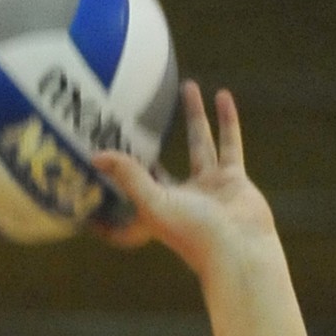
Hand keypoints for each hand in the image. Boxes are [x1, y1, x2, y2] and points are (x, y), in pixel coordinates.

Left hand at [92, 84, 278, 294]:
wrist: (239, 250)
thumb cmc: (193, 235)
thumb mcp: (154, 203)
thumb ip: (129, 177)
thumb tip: (96, 156)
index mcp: (157, 205)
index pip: (130, 185)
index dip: (117, 172)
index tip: (99, 150)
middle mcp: (181, 195)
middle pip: (163, 159)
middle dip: (153, 136)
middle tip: (142, 107)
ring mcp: (209, 186)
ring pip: (200, 142)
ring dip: (195, 115)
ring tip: (188, 86)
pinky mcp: (233, 178)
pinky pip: (229, 142)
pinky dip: (227, 120)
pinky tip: (222, 95)